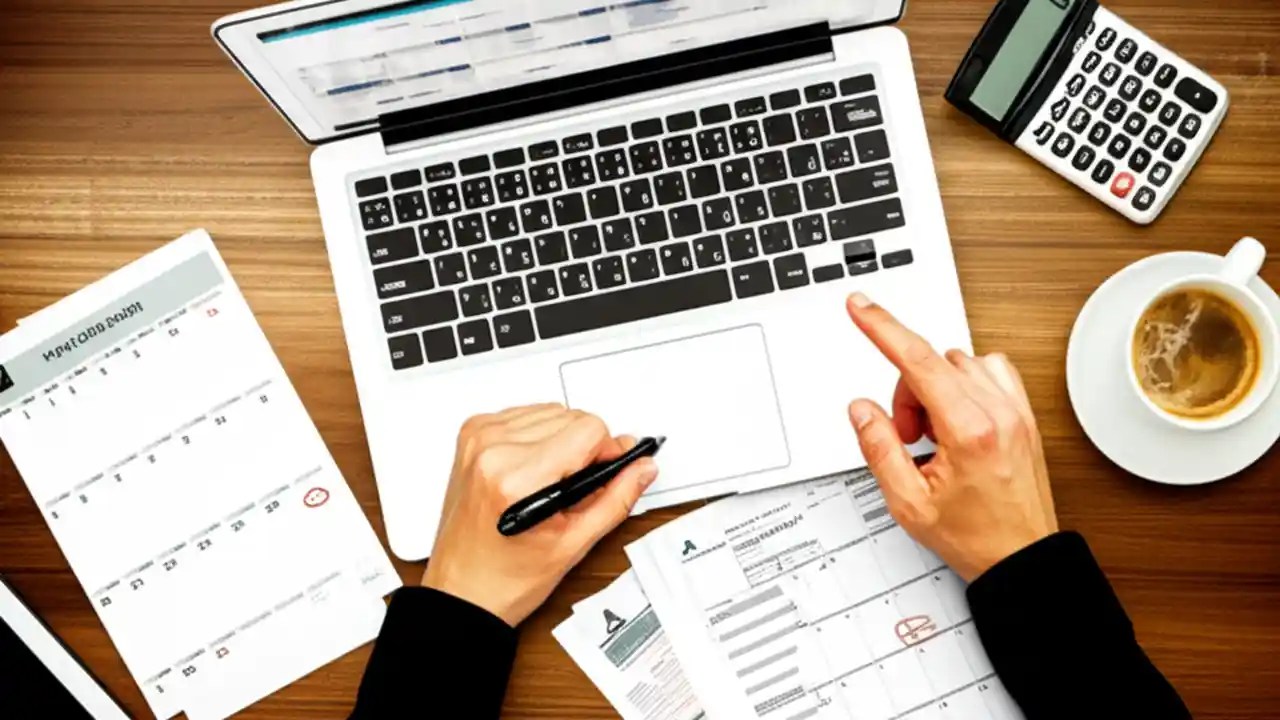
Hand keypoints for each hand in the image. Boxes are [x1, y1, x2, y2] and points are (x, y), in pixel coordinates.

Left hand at [423, 404, 658, 625]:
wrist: (461, 590)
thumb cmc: (505, 578)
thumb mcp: (573, 545)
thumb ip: (615, 499)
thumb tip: (642, 468)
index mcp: (517, 478)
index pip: (588, 429)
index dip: (608, 451)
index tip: (609, 472)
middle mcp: (493, 449)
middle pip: (571, 416)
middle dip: (586, 450)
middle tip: (575, 490)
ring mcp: (478, 438)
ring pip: (551, 411)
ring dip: (562, 440)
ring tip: (550, 483)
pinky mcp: (471, 434)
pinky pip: (525, 414)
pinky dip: (539, 436)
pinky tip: (533, 471)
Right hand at [844, 293, 1057, 580]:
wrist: (1022, 559)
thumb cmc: (974, 537)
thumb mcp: (908, 503)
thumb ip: (879, 448)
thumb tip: (862, 409)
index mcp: (970, 432)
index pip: (918, 361)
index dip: (882, 328)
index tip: (861, 308)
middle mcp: (999, 413)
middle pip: (934, 363)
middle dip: (907, 392)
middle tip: (906, 436)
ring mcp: (1016, 412)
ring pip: (961, 363)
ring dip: (935, 387)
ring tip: (932, 433)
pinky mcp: (1025, 415)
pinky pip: (990, 370)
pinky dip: (964, 383)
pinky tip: (956, 416)